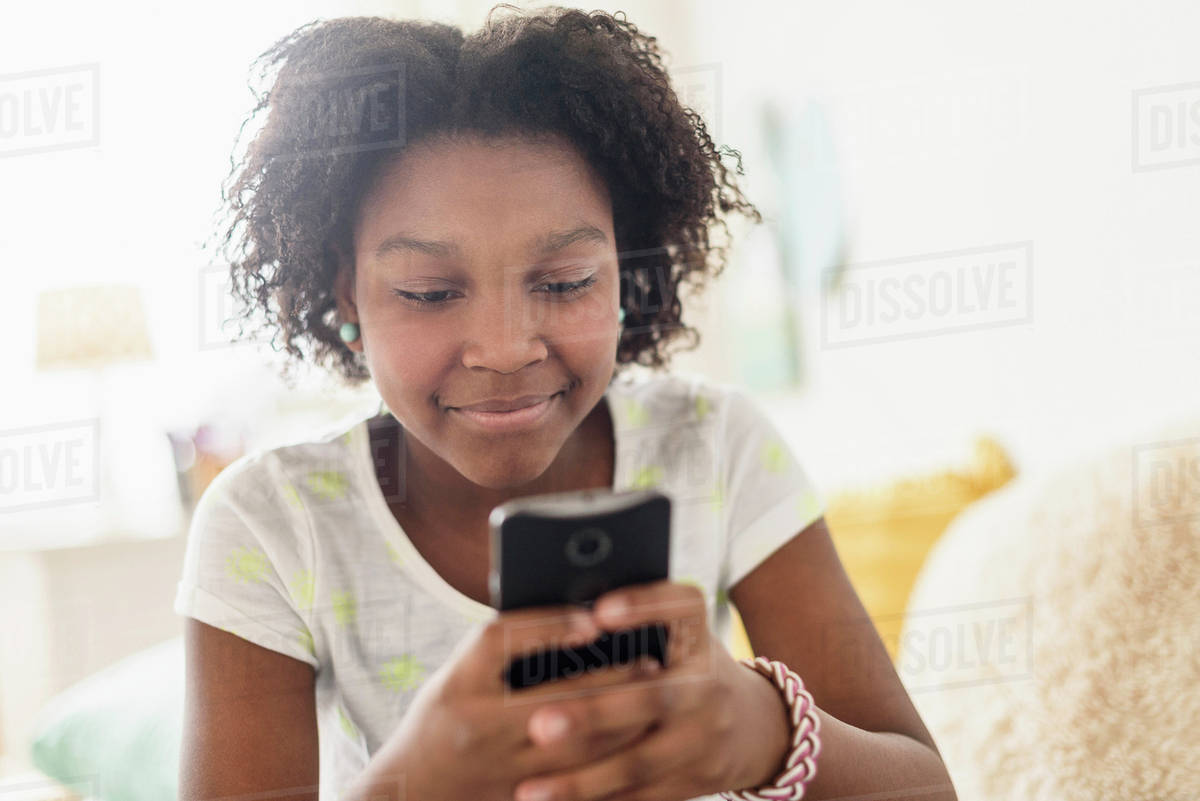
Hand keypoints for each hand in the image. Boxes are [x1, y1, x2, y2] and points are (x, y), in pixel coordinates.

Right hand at [351, 603, 667, 800]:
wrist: (407, 797)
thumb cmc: (437, 726)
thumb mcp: (452, 682)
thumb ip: (499, 657)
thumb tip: (569, 622)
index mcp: (456, 688)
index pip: (503, 640)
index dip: (549, 625)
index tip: (591, 620)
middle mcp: (477, 729)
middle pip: (558, 697)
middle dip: (611, 677)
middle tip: (649, 659)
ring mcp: (501, 772)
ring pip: (580, 747)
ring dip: (624, 720)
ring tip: (652, 696)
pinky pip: (580, 783)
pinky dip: (612, 760)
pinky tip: (636, 741)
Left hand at [512, 580, 790, 800]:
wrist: (755, 725)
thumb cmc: (685, 665)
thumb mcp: (677, 634)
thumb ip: (632, 623)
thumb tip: (563, 616)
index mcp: (697, 635)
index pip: (680, 610)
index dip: (643, 607)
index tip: (600, 611)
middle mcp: (707, 685)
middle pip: (652, 698)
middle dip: (594, 714)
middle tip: (537, 726)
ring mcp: (704, 738)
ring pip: (639, 763)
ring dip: (583, 781)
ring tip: (529, 790)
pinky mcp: (697, 780)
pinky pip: (642, 797)